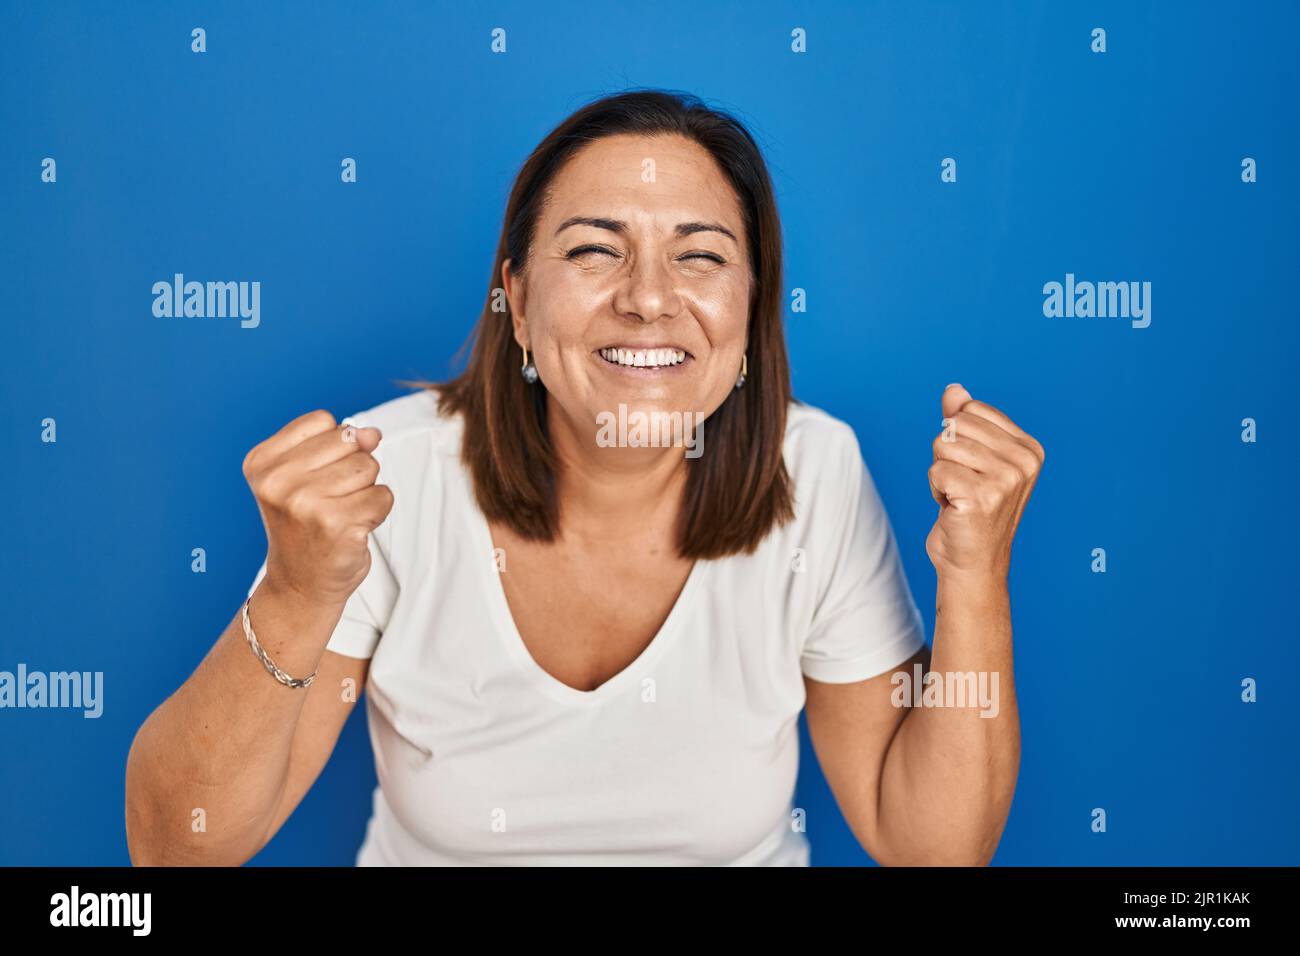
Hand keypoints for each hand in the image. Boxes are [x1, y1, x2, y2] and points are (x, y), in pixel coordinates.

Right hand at [243, 409, 393, 607]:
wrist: (300, 584)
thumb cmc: (305, 526)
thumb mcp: (306, 475)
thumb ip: (337, 443)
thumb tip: (371, 434)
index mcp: (262, 462)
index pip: (324, 421)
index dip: (333, 446)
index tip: (315, 478)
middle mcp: (277, 481)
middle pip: (350, 442)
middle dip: (352, 468)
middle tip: (329, 500)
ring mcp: (305, 504)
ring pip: (369, 467)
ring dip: (365, 491)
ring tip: (340, 514)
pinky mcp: (337, 525)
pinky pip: (383, 495)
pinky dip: (377, 511)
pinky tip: (352, 528)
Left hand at [926, 384, 1044, 579]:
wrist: (973, 562)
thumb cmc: (969, 508)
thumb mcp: (971, 458)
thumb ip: (963, 420)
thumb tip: (954, 389)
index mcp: (1029, 448)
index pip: (971, 410)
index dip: (958, 437)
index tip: (972, 468)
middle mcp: (1023, 462)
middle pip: (955, 426)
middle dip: (946, 455)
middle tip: (962, 485)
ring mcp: (1005, 480)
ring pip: (943, 447)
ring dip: (940, 473)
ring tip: (958, 497)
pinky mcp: (981, 498)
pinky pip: (936, 470)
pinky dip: (935, 490)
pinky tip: (952, 508)